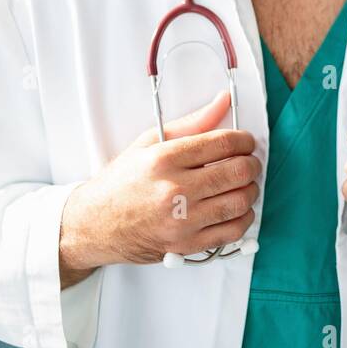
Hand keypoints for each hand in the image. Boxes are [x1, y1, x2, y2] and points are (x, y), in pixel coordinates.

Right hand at [59, 91, 259, 278]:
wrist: (94, 224)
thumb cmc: (122, 182)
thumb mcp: (149, 142)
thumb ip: (192, 123)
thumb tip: (223, 102)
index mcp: (164, 160)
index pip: (223, 144)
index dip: (244, 140)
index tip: (245, 142)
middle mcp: (174, 190)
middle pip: (238, 172)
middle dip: (252, 164)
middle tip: (249, 162)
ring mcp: (181, 221)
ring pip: (240, 202)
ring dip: (251, 190)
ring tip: (243, 184)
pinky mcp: (186, 245)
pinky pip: (232, 232)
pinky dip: (243, 218)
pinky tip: (235, 209)